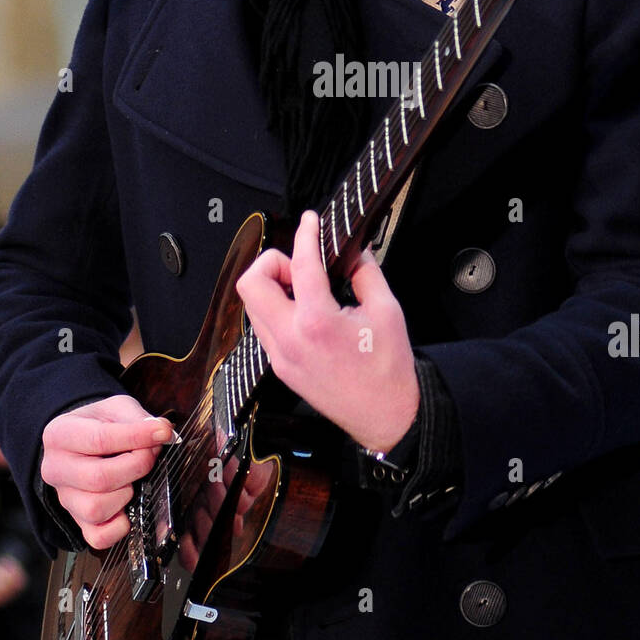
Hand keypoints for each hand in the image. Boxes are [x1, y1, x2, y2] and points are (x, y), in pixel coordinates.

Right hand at [41, 395, 172, 549]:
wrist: (82, 442)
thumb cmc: (98, 424)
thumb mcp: (114, 408)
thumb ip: (138, 417)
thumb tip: (163, 431)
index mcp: (59, 435)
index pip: (100, 440)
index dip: (137, 437)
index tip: (162, 433)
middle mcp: (55, 469)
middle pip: (99, 478)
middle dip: (136, 466)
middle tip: (150, 455)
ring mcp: (64, 499)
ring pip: (97, 509)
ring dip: (126, 494)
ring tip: (132, 478)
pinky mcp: (77, 522)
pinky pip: (98, 537)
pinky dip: (120, 526)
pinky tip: (127, 505)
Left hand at [235, 210, 419, 450]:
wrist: (386, 417)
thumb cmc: (389, 369)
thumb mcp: (388, 311)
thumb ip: (366, 273)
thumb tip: (354, 251)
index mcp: (317, 322)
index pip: (300, 264)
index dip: (305, 234)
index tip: (310, 221)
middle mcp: (290, 340)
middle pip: (251, 283)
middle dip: (273, 263)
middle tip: (301, 266)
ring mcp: (281, 357)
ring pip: (253, 306)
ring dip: (273, 287)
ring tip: (305, 289)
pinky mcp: (281, 368)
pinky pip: (264, 328)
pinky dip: (277, 310)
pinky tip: (305, 312)